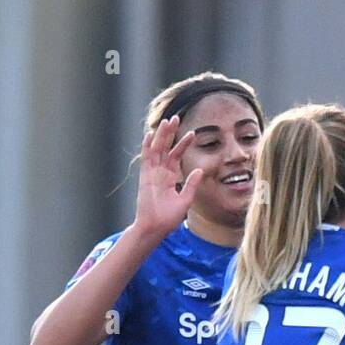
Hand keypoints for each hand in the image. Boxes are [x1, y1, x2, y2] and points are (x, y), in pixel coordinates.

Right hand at [133, 116, 202, 242]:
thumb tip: (200, 169)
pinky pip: (146, 159)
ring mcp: (152, 173)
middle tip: (176, 117)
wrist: (155, 227)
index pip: (177, 155)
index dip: (184, 144)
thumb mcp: (185, 200)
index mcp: (171, 177)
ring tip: (166, 121)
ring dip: (161, 135)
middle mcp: (161, 172)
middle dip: (171, 133)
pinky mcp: (145, 177)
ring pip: (156, 149)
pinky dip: (147, 147)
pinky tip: (150, 135)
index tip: (193, 133)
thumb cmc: (169, 218)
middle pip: (166, 147)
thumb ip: (192, 184)